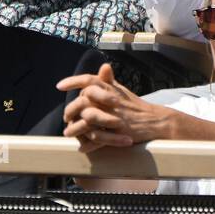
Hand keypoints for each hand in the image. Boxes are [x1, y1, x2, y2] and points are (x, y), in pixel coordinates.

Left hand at [58, 62, 173, 152]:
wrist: (156, 121)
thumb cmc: (135, 105)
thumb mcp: (122, 90)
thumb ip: (109, 81)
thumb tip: (103, 66)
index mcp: (111, 89)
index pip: (89, 80)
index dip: (72, 81)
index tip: (59, 86)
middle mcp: (111, 101)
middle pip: (84, 101)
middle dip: (71, 109)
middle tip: (66, 117)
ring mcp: (115, 117)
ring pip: (89, 120)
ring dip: (75, 129)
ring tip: (68, 133)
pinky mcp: (119, 132)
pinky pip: (99, 139)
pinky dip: (88, 144)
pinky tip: (81, 147)